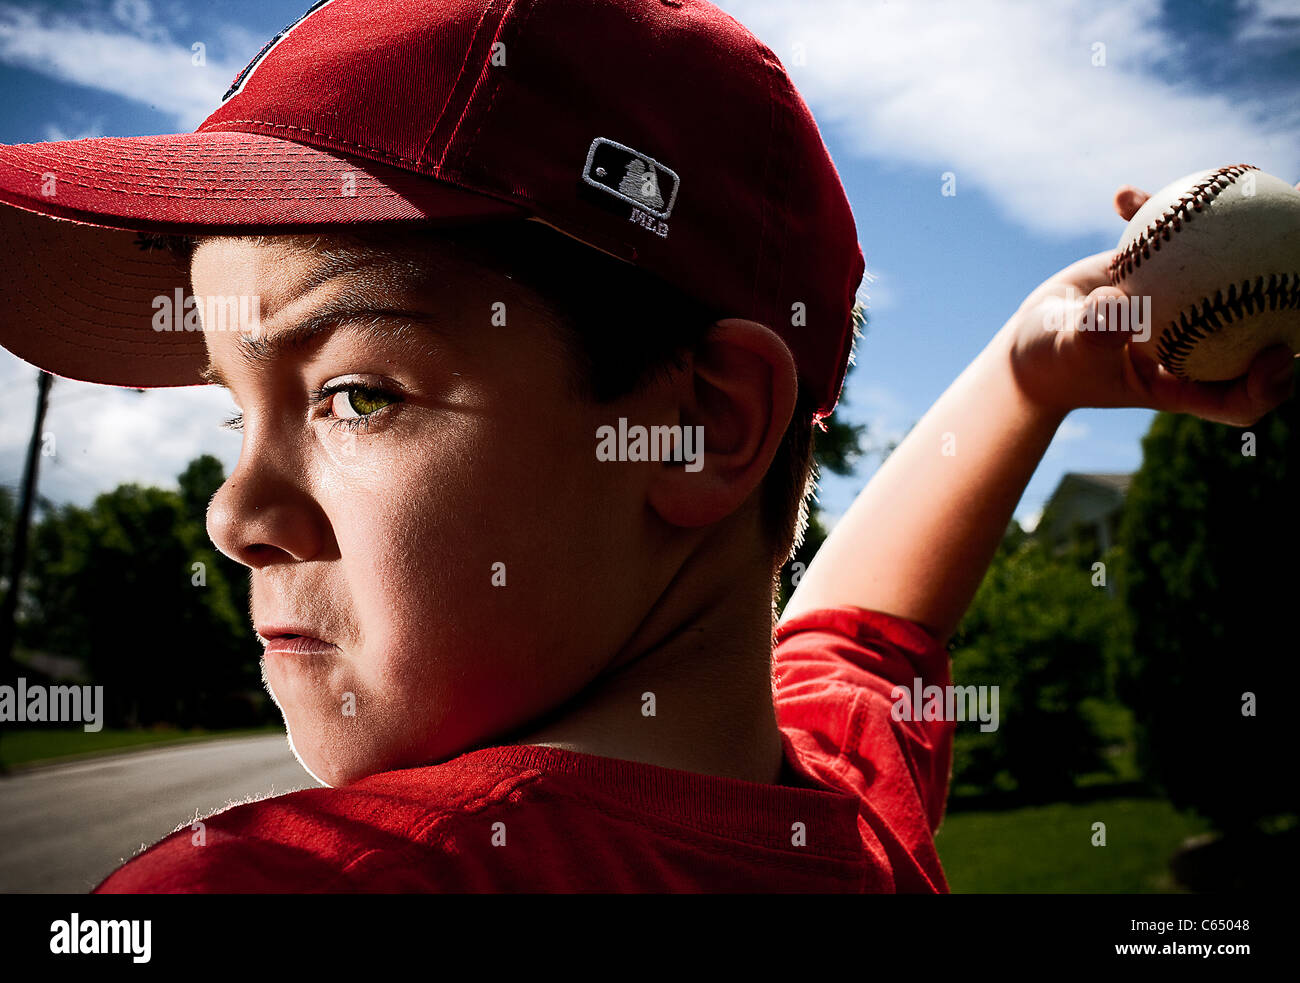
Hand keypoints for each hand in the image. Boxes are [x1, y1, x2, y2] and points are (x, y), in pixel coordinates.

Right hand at [1001, 181, 1299, 425]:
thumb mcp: (1067, 350)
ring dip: (1246, 232)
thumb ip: (1091, 333)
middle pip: (1260, 324)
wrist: (1036, 340)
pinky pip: (1175, 237)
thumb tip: (1117, 306)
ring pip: (1229, 268)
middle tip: (1298, 254)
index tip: (1278, 356)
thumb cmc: (1049, 361)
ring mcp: (1188, 303)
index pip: (1239, 396)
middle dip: (1291, 295)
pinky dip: (1154, 214)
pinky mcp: (1166, 271)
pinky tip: (1122, 197)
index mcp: (1184, 381)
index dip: (1271, 384)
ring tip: (1247, 185)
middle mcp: (1198, 342)